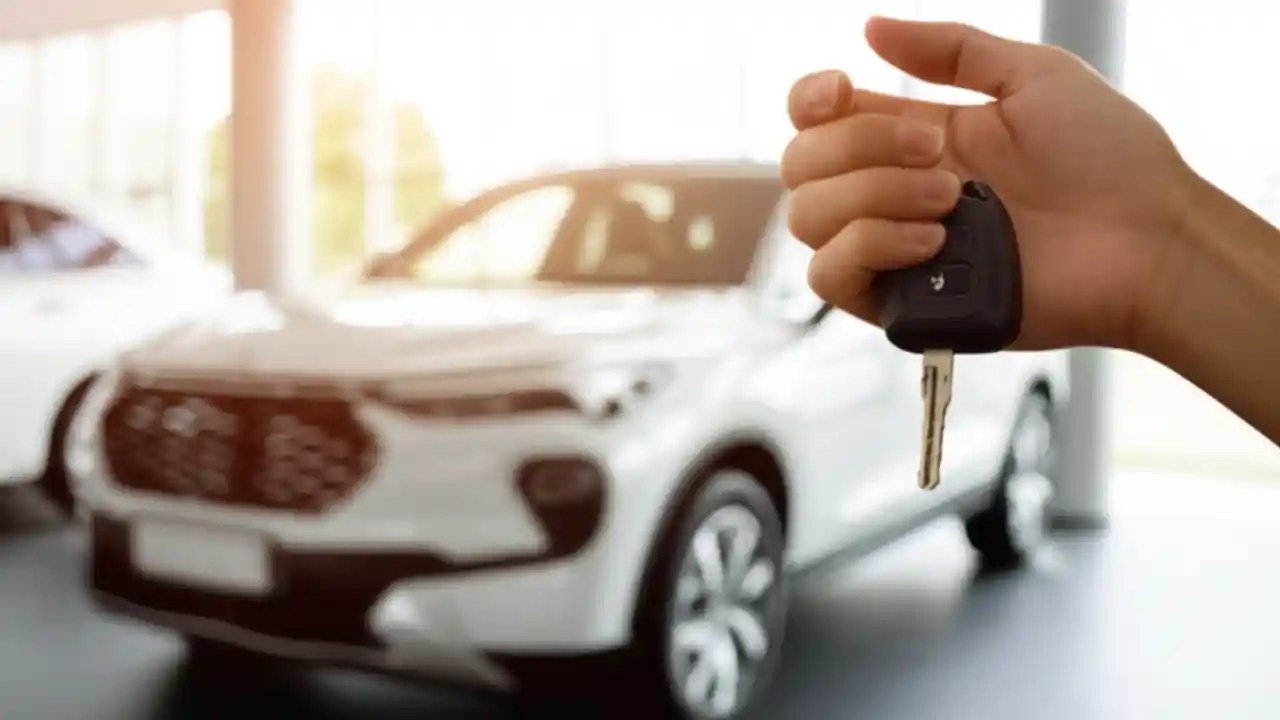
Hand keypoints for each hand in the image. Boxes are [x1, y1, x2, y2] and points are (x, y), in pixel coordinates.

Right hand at [782, 17, 1196, 350]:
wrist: (1144, 240)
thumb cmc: (1108, 159)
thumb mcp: (1033, 77)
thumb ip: (951, 49)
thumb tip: (869, 28)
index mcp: (910, 140)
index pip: (815, 122)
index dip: (809, 101)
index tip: (843, 88)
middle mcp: (890, 194)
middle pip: (802, 166)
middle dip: (858, 146)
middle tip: (938, 152)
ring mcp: (891, 251)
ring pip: (808, 219)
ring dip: (872, 195)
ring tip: (950, 201)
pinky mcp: (903, 304)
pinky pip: (830, 278)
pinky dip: (869, 246)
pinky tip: (932, 241)